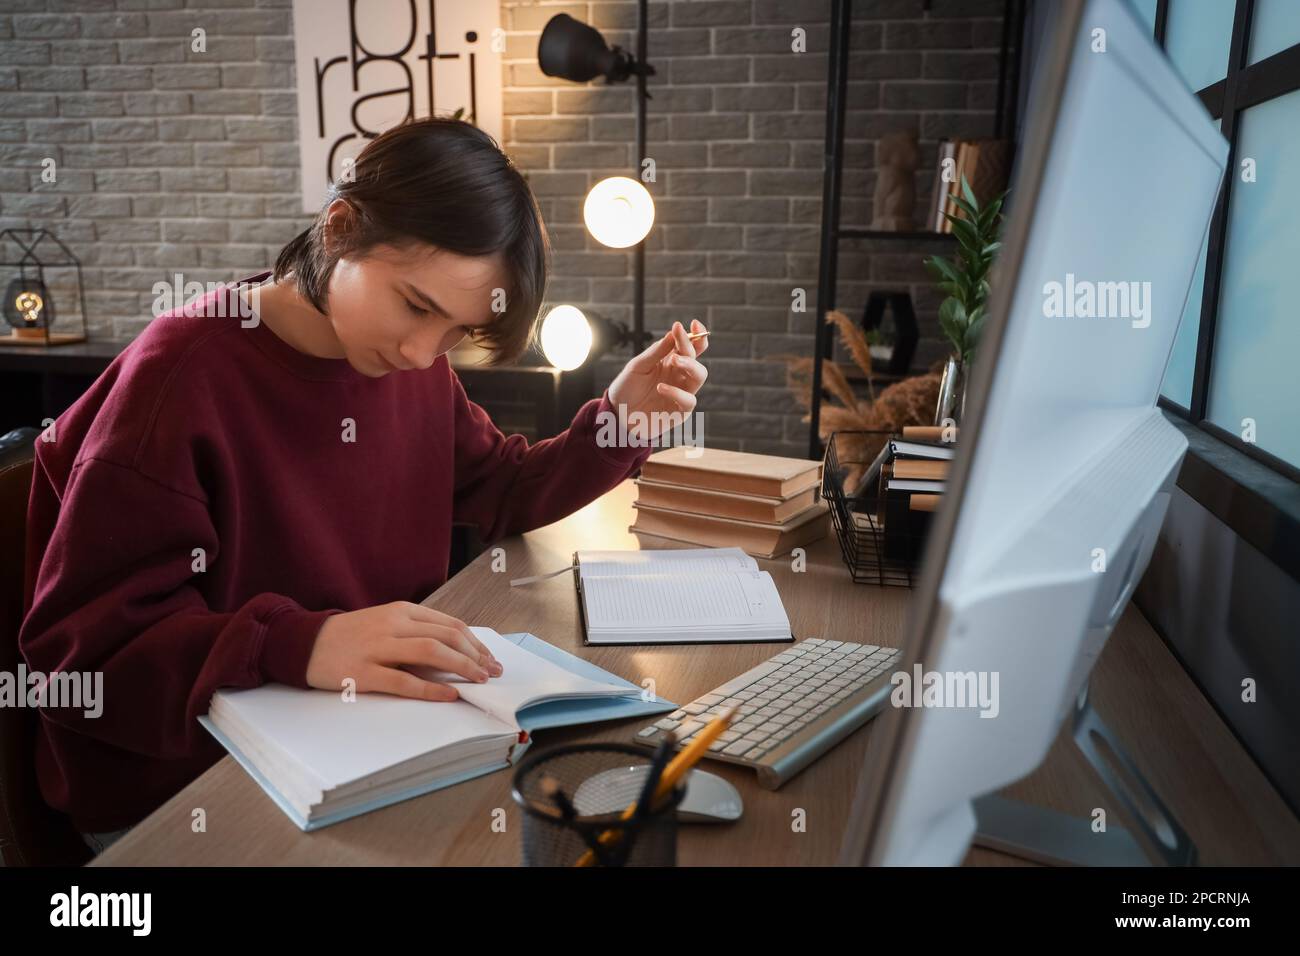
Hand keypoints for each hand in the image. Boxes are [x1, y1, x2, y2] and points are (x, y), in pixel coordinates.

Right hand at [305, 601, 502, 701]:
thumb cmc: (351, 635)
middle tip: (492, 672)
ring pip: (431, 653)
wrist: (305, 643)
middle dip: (476, 656)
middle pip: (446, 637)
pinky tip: (449, 695)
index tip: (490, 658)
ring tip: (478, 681)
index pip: (450, 624)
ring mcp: (377, 648)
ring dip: (461, 667)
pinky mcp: (364, 673)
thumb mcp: (386, 622)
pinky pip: (404, 681)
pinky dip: (431, 689)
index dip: (475, 643)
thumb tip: (456, 650)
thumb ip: (417, 632)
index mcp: (401, 611)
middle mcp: (393, 624)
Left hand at [607, 319, 708, 443]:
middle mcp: (679, 376)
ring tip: (675, 361)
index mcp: (671, 362)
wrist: (617, 415)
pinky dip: (676, 392)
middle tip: (678, 347)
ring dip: (690, 366)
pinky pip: (688, 400)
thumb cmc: (627, 388)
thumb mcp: (637, 366)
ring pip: (699, 376)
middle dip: (692, 350)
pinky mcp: (680, 412)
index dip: (696, 335)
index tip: (694, 324)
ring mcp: (681, 393)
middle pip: (696, 359)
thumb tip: (673, 333)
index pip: (690, 346)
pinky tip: (661, 387)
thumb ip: (656, 352)